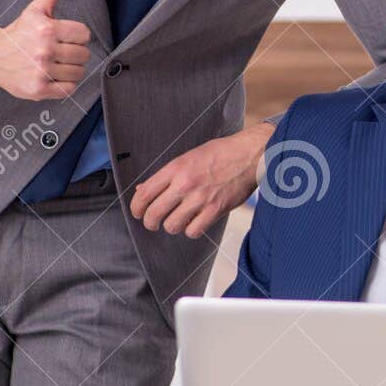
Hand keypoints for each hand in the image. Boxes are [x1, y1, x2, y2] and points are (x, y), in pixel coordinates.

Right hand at [0, 0, 91, 100]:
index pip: (84, 34)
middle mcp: (44, 51)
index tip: (65, 36)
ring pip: (79, 72)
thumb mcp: (35, 9)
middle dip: (74, 52)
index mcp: (46, 29)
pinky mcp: (38, 90)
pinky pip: (69, 89)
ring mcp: (41, 72)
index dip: (76, 35)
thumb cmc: (19, 32)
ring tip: (56, 63)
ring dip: (71, 69)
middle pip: (84, 55)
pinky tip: (53, 76)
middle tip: (59, 51)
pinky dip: (65, 84)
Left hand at [130, 121, 274, 238]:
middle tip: (153, 223)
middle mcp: (185, 184)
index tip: (138, 212)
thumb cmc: (221, 154)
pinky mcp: (215, 210)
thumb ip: (167, 175)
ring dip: (172, 226)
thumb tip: (143, 190)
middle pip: (154, 213)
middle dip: (149, 222)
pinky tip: (194, 222)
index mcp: (176, 168)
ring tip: (177, 220)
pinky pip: (193, 231)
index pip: (144, 194)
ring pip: (171, 226)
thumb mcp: (189, 157)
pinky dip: (191, 230)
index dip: (136, 208)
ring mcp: (200, 198)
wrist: (250, 155)